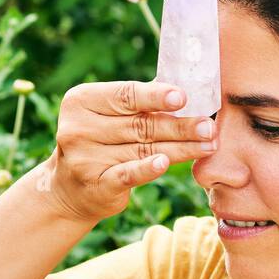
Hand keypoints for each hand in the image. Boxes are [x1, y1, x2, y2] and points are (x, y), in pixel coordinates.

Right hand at [45, 80, 217, 223]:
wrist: (70, 189)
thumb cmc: (101, 141)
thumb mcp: (109, 116)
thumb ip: (138, 103)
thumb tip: (184, 89)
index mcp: (82, 101)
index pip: (125, 95)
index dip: (155, 96)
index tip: (182, 97)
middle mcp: (79, 128)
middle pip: (140, 125)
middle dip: (179, 126)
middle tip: (208, 126)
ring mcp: (84, 158)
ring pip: (143, 150)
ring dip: (180, 148)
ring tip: (208, 145)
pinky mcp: (96, 184)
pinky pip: (127, 174)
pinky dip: (147, 169)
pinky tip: (165, 164)